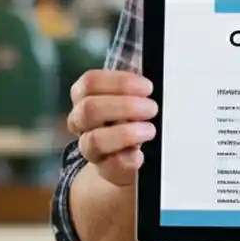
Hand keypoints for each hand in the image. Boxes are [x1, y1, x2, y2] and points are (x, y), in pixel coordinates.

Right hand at [66, 70, 158, 187]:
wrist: (127, 158)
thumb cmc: (131, 118)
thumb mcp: (132, 97)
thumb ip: (137, 87)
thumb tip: (158, 71)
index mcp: (85, 97)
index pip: (90, 82)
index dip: (120, 82)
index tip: (147, 87)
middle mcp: (81, 122)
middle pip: (89, 109)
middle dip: (125, 106)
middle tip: (152, 108)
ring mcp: (90, 148)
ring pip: (94, 140)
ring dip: (126, 133)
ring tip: (150, 130)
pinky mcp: (104, 169)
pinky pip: (111, 165)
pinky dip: (128, 159)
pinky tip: (141, 154)